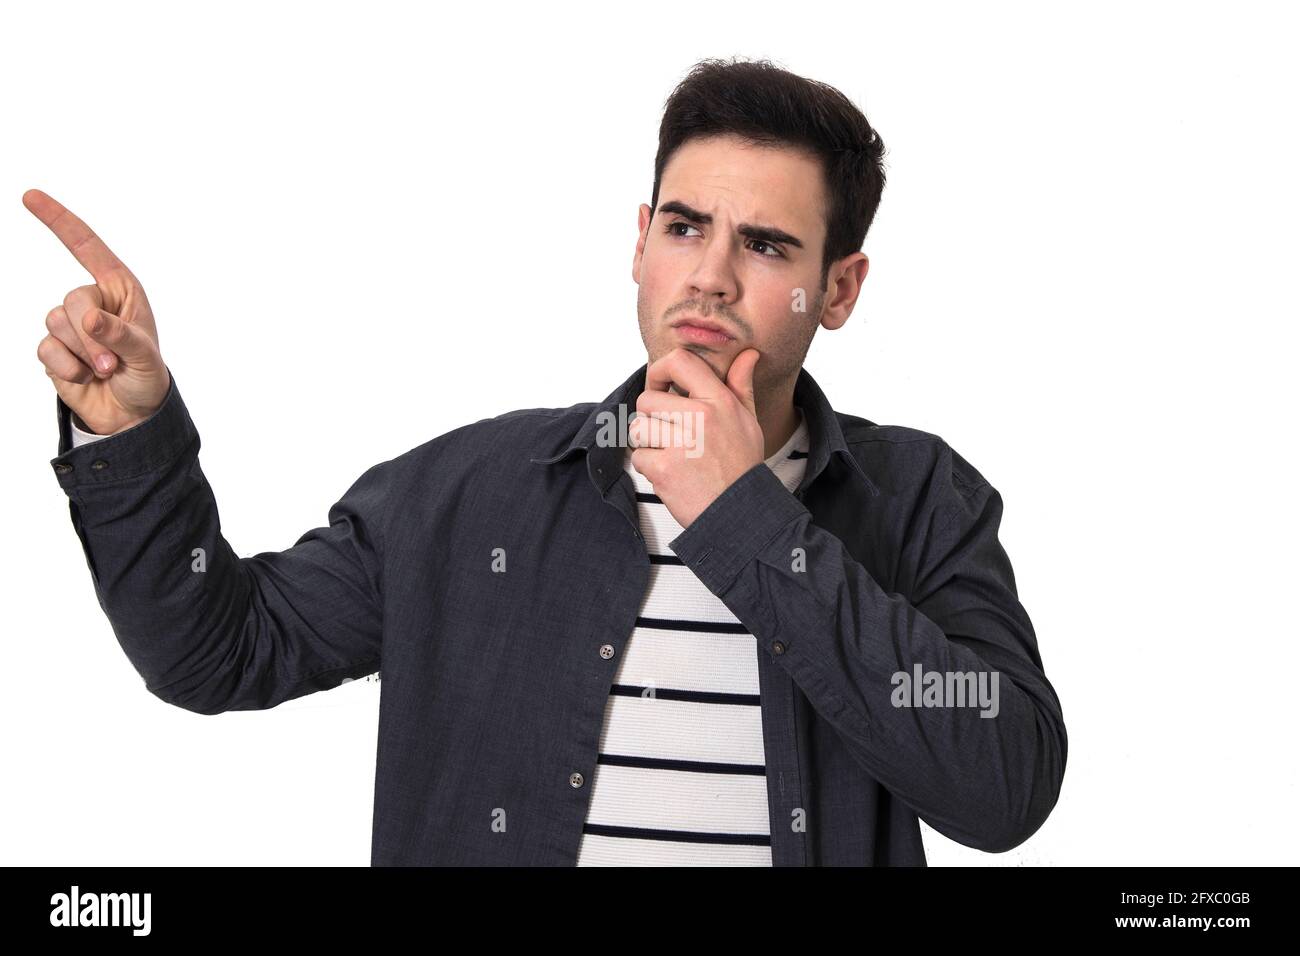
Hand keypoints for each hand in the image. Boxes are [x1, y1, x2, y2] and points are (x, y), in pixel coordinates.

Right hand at [26, 189, 170, 435]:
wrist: (131, 413)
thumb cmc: (146, 376)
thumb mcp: (145, 356)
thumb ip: (120, 335)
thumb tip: (90, 320)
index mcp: (120, 289)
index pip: (87, 246)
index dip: (59, 220)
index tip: (29, 196)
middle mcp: (94, 301)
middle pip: (72, 299)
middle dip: (91, 334)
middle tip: (112, 362)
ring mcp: (70, 324)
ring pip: (56, 323)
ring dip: (82, 354)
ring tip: (105, 369)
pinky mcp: (54, 348)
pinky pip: (45, 349)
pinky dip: (67, 368)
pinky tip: (85, 377)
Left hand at [628, 347, 764, 528]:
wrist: (741, 513)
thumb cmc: (743, 468)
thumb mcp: (748, 422)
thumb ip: (741, 386)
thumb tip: (747, 355)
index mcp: (720, 401)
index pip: (679, 361)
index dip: (659, 370)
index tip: (659, 385)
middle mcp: (700, 418)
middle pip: (647, 400)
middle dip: (652, 418)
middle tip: (670, 435)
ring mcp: (681, 444)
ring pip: (639, 428)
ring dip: (648, 443)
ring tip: (672, 455)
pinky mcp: (665, 469)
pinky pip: (639, 457)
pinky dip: (649, 468)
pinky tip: (672, 474)